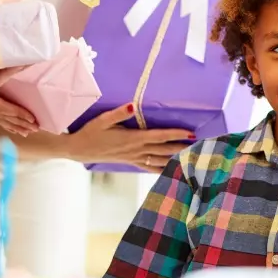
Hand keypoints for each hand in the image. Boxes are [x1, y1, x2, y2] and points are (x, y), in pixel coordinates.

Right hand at [0, 92, 38, 136]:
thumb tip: (8, 65)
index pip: (4, 108)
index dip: (19, 113)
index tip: (32, 118)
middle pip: (4, 117)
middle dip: (21, 124)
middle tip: (36, 129)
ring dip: (14, 127)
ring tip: (27, 133)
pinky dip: (5, 124)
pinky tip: (13, 130)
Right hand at [67, 103, 195, 172]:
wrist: (78, 150)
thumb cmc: (90, 132)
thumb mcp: (102, 120)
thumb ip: (119, 113)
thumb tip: (133, 107)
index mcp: (133, 138)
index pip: (159, 136)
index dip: (176, 135)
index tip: (190, 133)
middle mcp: (136, 150)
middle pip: (164, 150)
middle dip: (182, 148)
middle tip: (199, 146)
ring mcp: (133, 158)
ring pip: (159, 160)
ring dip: (175, 159)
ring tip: (191, 158)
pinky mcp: (129, 162)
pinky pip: (149, 167)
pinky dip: (161, 169)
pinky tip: (171, 170)